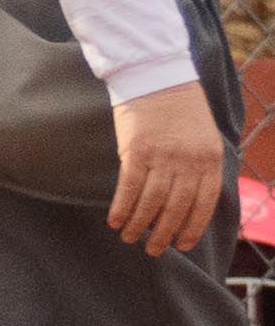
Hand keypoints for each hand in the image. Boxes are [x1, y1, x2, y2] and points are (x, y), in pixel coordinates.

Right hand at [109, 79, 223, 255]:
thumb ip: (201, 166)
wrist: (156, 76)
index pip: (203, 203)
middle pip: (176, 208)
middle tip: (153, 250)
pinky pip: (130, 188)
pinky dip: (122, 208)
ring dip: (139, 225)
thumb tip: (191, 201)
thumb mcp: (203, 137)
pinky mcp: (136, 151)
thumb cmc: (179, 108)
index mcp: (210, 158)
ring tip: (130, 238)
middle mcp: (189, 160)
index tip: (181, 245)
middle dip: (164, 234)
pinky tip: (115, 221)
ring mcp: (162, 156)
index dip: (192, 227)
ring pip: (151, 203)